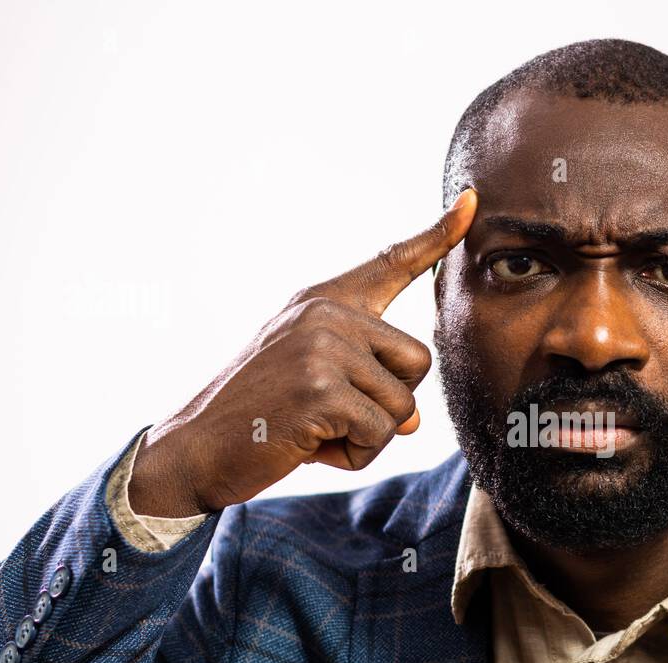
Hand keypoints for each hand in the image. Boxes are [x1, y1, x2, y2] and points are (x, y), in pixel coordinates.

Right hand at [128, 188, 477, 517]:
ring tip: (316, 430)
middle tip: (330, 413)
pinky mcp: (321, 391)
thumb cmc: (261, 415)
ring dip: (369, 437)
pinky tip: (310, 447)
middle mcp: (325, 314)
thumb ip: (369, 381)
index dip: (436, 235)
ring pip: (404, 407)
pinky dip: (354, 455)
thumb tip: (413, 421)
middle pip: (418, 362)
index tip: (471, 202)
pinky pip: (380, 436)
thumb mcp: (311, 377)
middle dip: (388, 404)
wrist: (196, 447)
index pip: (391, 262)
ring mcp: (322, 349)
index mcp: (323, 301)